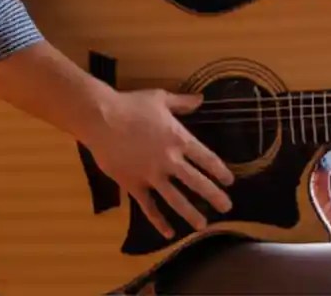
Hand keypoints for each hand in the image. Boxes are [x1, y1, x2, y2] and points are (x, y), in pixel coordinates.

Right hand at [81, 89, 234, 237]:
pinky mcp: (133, 184)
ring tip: (203, 225)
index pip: (206, 158)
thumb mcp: (161, 98)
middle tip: (227, 208)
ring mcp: (151, 174)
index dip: (219, 171)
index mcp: (179, 139)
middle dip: (214, 196)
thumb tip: (201, 99)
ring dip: (190, 213)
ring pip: (175, 199)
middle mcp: (169, 160)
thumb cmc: (131, 105)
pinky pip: (148, 206)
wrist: (101, 118)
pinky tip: (168, 233)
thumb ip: (182, 102)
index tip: (229, 181)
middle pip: (197, 182)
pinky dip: (158, 220)